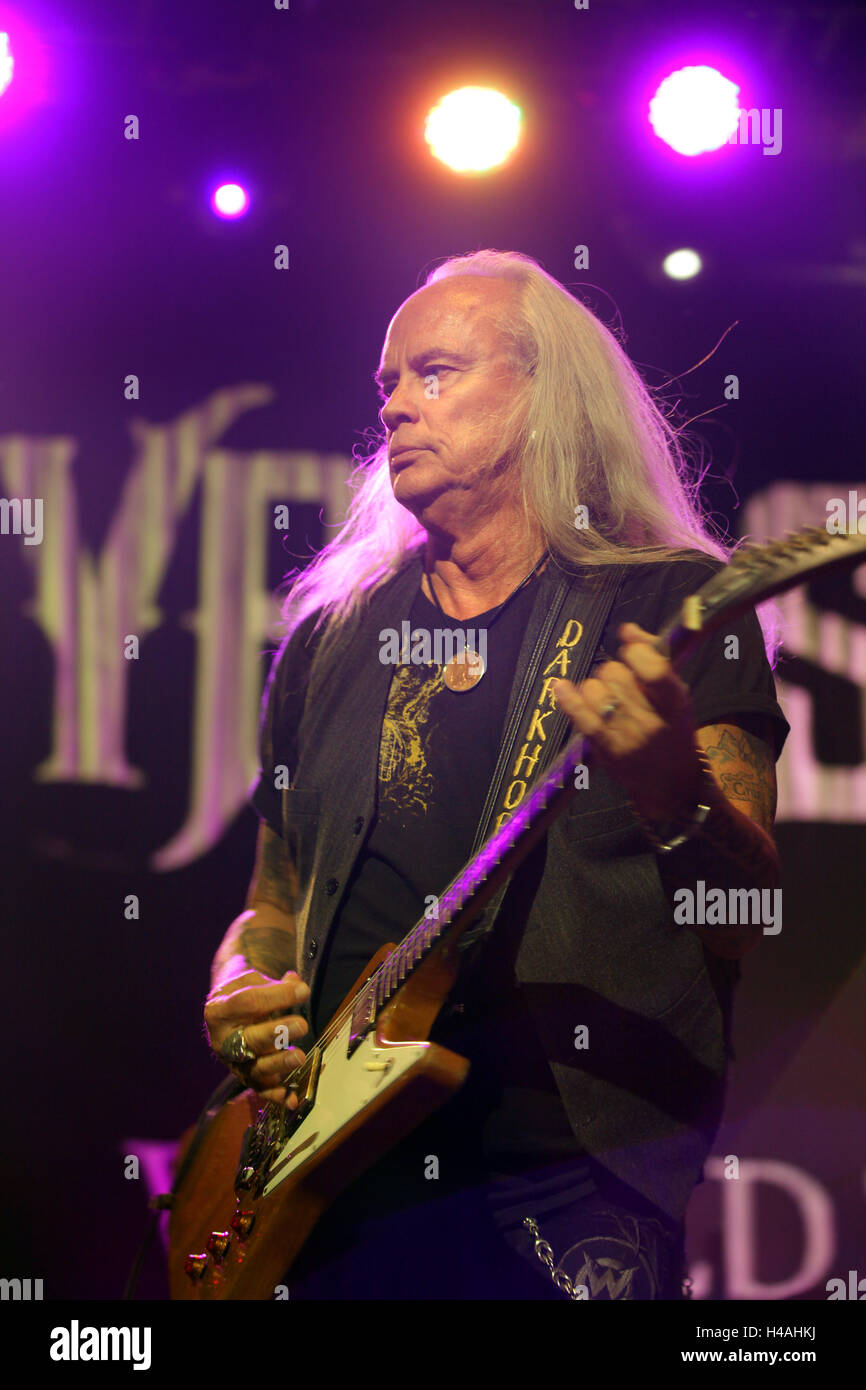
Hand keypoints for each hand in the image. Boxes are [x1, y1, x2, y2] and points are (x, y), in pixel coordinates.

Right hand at [204, 968, 309, 1108]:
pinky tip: (291, 1098)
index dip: (276, 996)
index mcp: (218, 1010)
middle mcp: (222, 1040)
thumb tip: (295, 983)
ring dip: (279, 1063)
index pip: (247, 1002)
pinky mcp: (245, 1078)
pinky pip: (260, 1090)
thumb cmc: (242, 993)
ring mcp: (233, 1063)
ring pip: (256, 1067)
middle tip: (301, 1025)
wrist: (226, 1012)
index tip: (303, 990)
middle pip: (250, 1038)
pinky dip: (276, 1096)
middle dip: (277, 1032)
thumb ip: (274, 984)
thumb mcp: (252, 981)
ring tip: (299, 1056)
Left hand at [552, 621, 703, 823]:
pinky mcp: (606, 750)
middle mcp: (653, 721)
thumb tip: (627, 629)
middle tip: (620, 686)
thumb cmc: (673, 730)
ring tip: (607, 700)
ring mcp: (628, 737)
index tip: (630, 650)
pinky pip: (582, 717)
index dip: (635, 650)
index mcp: (676, 702)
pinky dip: (568, 698)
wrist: (672, 783)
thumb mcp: (677, 695)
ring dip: (595, 687)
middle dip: (613, 671)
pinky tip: (560, 687)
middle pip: (616, 674)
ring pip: (595, 689)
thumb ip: (656, 658)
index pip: (653, 668)